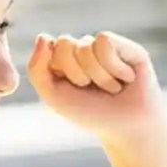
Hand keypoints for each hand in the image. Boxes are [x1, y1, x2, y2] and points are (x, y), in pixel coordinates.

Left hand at [27, 31, 166, 161]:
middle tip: (94, 90)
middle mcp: (84, 48)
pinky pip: (105, 41)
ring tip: (113, 88)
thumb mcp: (54, 97)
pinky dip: (113, 67)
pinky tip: (126, 78)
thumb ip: (37, 69)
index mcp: (63, 59)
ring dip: (98, 76)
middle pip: (65, 43)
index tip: (76, 91)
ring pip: (86, 46)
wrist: (129, 129)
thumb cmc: (92, 114)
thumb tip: (44, 36)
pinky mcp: (128, 47)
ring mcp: (107, 46)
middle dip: (77, 74)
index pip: (50, 47)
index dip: (62, 72)